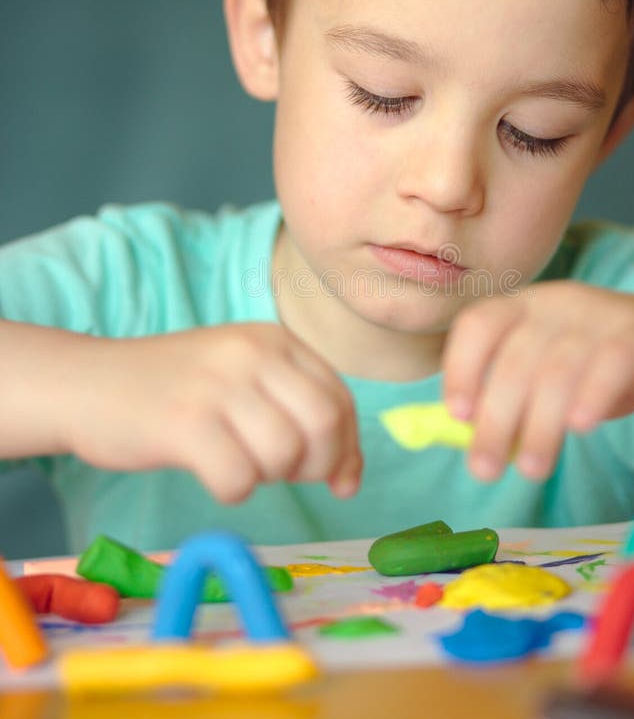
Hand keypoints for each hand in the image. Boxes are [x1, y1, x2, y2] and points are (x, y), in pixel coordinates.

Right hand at [66, 323, 361, 501]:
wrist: (87, 382)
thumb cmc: (175, 389)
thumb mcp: (244, 377)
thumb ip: (298, 411)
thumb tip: (350, 479)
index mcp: (274, 339)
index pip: (340, 399)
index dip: (348, 448)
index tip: (340, 481)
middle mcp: (252, 353)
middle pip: (324, 424)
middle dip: (319, 466)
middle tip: (287, 477)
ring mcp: (218, 385)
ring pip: (285, 455)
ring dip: (268, 477)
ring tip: (239, 463)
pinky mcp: (184, 422)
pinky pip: (239, 479)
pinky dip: (233, 490)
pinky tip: (212, 473)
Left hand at [442, 281, 633, 481]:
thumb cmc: (606, 368)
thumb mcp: (552, 377)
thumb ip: (513, 398)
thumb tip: (467, 436)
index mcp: (526, 306)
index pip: (478, 324)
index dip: (461, 367)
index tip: (458, 416)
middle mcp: (557, 302)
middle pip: (515, 358)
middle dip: (495, 418)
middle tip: (485, 469)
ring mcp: (600, 316)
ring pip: (558, 369)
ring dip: (539, 425)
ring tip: (531, 469)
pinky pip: (611, 364)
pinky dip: (592, 396)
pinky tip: (580, 428)